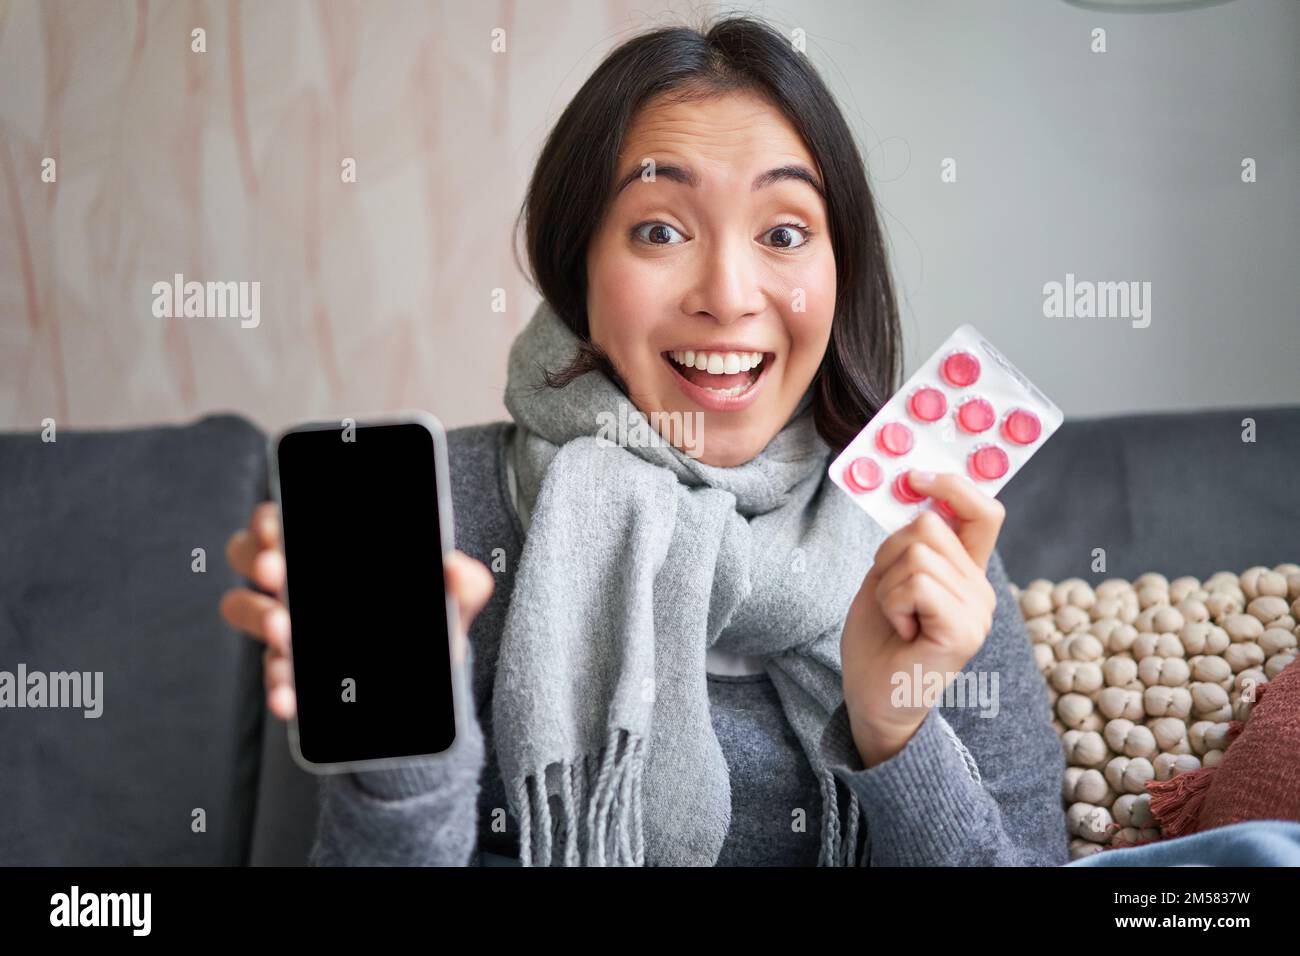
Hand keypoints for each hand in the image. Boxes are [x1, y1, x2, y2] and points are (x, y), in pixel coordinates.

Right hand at [218, 501, 494, 720]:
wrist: (429, 679)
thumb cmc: (430, 616)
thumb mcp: (452, 598)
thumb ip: (464, 582)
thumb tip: (456, 570)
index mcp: (326, 547)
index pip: (280, 518)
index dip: (269, 520)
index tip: (278, 530)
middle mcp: (295, 578)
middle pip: (247, 554)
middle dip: (256, 559)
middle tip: (280, 572)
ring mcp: (284, 624)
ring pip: (243, 608)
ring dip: (258, 616)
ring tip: (283, 631)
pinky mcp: (290, 670)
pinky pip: (270, 674)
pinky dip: (276, 684)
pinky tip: (289, 694)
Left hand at [840, 471, 1003, 765]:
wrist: (872, 698)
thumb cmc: (878, 639)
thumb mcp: (890, 577)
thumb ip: (909, 542)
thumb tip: (914, 491)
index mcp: (967, 573)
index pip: (983, 512)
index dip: (953, 486)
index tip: (916, 476)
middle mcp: (981, 589)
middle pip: (929, 526)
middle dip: (889, 555)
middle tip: (889, 597)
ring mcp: (977, 611)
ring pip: (917, 553)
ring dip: (887, 584)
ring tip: (897, 618)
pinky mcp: (963, 631)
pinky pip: (917, 583)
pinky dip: (893, 603)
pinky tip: (902, 630)